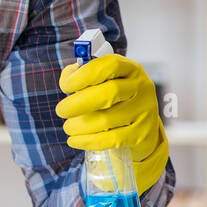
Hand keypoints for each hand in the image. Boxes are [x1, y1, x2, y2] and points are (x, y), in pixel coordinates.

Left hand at [56, 54, 168, 194]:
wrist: (141, 123)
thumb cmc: (113, 97)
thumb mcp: (102, 79)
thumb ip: (81, 74)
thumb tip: (67, 81)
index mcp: (130, 68)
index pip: (110, 65)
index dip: (84, 75)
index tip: (66, 87)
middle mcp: (141, 87)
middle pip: (109, 93)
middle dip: (78, 103)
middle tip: (61, 110)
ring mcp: (144, 111)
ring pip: (107, 119)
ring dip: (80, 125)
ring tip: (68, 127)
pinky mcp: (141, 134)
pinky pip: (111, 140)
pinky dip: (88, 141)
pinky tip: (74, 140)